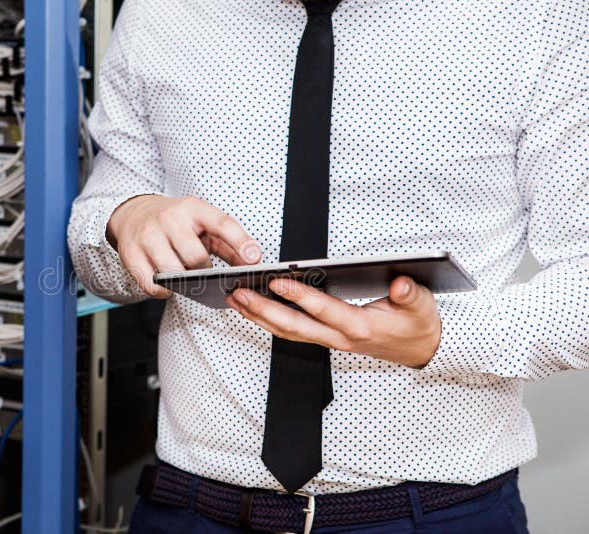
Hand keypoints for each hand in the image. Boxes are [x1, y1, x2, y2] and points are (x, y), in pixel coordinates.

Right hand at [107, 195, 262, 297]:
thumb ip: (228, 243)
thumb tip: (252, 264)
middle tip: (202, 270)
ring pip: (174, 273)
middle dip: (204, 271)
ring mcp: (148, 235)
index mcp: (193, 208)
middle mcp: (169, 218)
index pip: (222, 224)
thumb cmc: (175, 222)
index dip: (241, 242)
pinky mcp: (131, 254)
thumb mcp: (202, 224)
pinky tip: (168, 285)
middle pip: (196, 257)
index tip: (255, 259)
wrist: (134, 213)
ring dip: (184, 282)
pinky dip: (164, 291)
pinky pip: (153, 285)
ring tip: (185, 277)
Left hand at [226, 276, 441, 367]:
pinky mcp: (327, 339)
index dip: (300, 296)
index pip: (324, 310)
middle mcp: (340, 338)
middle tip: (240, 293)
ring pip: (288, 332)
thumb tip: (399, 284)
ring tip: (237, 298)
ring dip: (260, 317)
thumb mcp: (421, 305)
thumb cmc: (418, 324)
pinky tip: (255, 308)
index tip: (277, 281)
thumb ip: (409, 294)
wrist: (422, 349)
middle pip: (294, 327)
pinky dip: (270, 321)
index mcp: (360, 327)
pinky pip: (293, 333)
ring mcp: (331, 341)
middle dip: (264, 310)